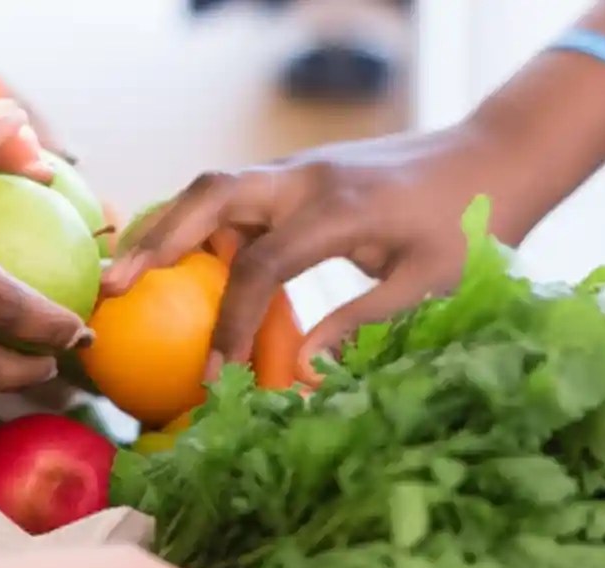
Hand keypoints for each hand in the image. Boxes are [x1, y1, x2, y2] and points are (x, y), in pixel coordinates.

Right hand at [102, 125, 537, 384]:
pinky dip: (201, 230)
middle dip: (157, 240)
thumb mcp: (431, 284)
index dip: (231, 322)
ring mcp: (297, 171)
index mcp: (338, 209)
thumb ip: (363, 324)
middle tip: (112, 286)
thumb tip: (299, 372)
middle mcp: (305, 178)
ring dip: (169, 229)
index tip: (215, 375)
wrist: (492, 157)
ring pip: (214, 190)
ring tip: (126, 278)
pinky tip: (183, 270)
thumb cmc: (472, 226)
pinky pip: (235, 198)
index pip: (261, 265)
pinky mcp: (296, 176)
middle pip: (211, 196)